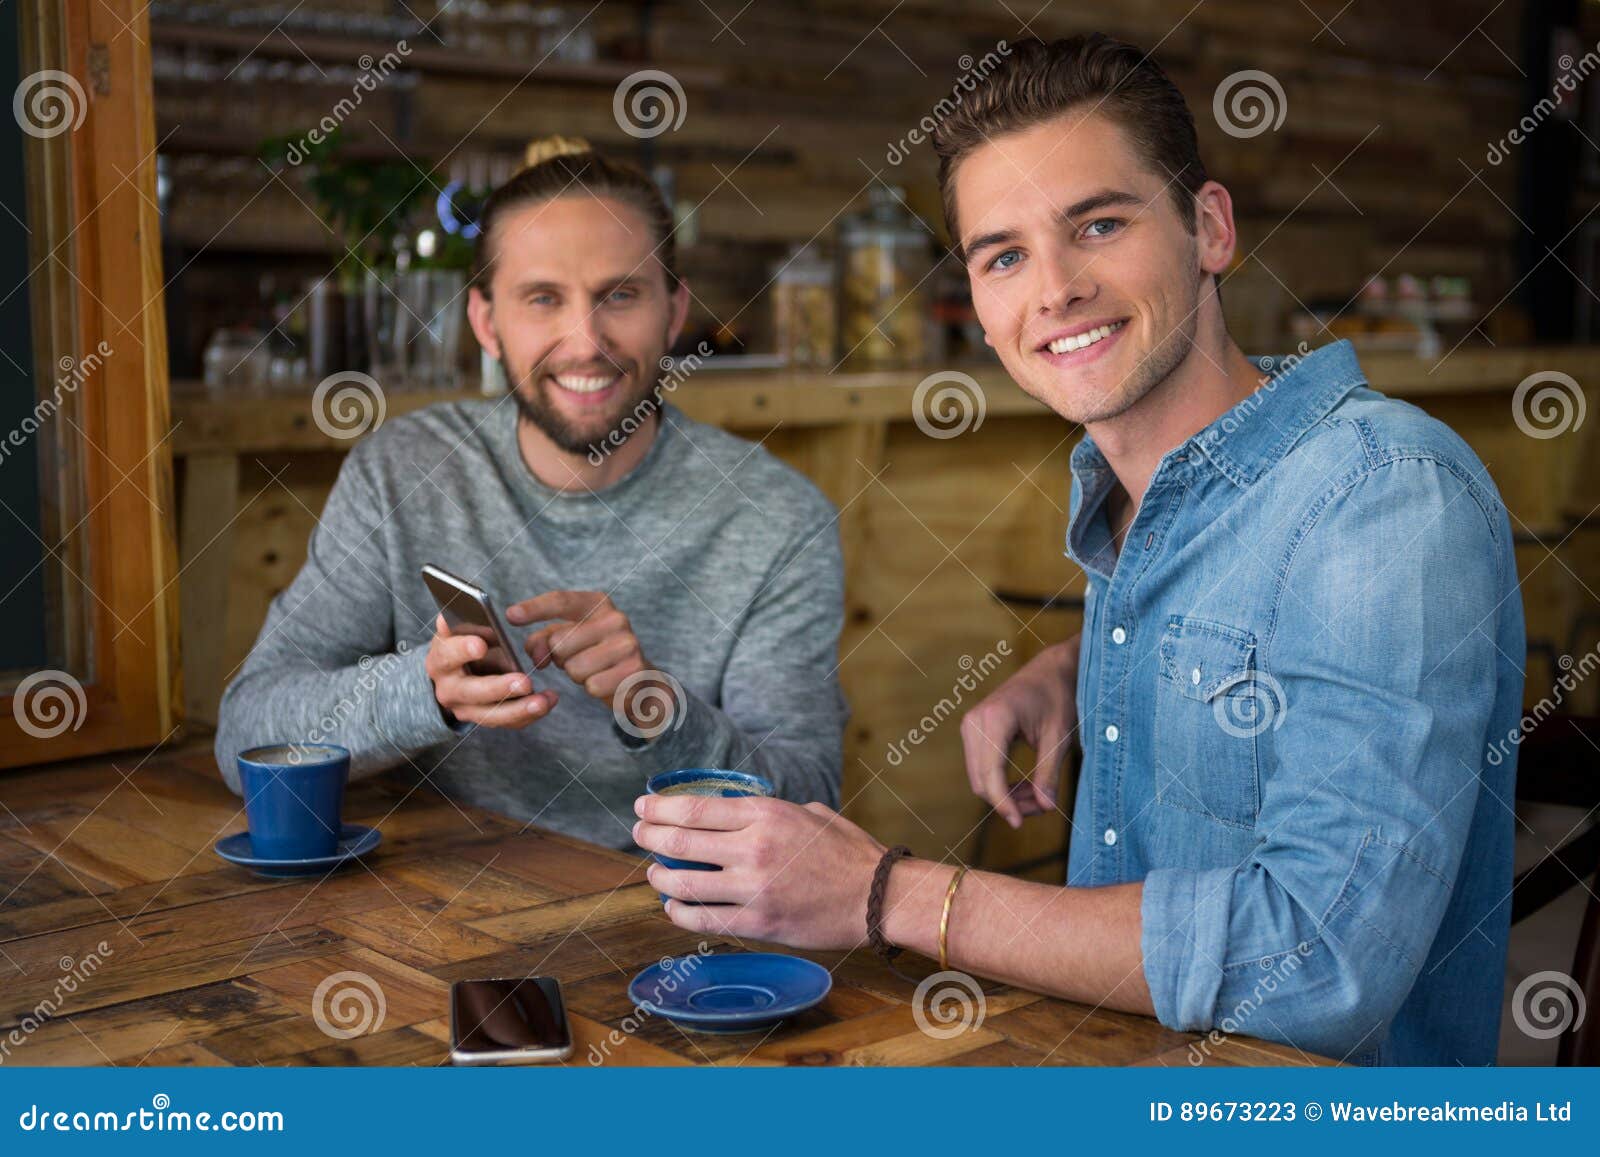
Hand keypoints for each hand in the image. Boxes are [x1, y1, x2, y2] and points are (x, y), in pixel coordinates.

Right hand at [426, 614, 557, 727]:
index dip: (462, 650)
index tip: (480, 645)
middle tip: (524, 681)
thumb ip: (461, 624)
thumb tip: (458, 614)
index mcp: (440, 661)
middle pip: (471, 692)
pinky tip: (548, 701)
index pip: (447, 655)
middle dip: (498, 688)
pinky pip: (507, 722)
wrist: (453, 675)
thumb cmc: (460, 644)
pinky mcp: (485, 718)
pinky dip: (529, 714)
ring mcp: (466, 709)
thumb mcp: (457, 631)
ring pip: (491, 715)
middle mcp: (448, 690)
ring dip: (520, 709)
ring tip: (544, 700)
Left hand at [507, 590, 659, 724]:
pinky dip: (593, 688)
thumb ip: (543, 639)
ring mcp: (628, 644)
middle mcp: (616, 619)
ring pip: (574, 667)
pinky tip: (606, 681)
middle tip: (574, 658)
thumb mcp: (569, 638)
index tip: (510, 616)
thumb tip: (534, 652)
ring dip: (576, 675)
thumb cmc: (596, 654)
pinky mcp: (633, 670)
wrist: (640, 679)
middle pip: (559, 642)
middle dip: (558, 657)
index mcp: (598, 603)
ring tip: (593, 669)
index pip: (561, 601)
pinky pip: (592, 685)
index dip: (534, 608)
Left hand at [632, 794, 884, 950]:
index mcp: (766, 814)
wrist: (877, 896)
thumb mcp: (809, 812)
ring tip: (654, 871)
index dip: (660, 809)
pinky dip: (680, 911)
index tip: (642, 808)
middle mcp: (753, 848)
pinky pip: (703, 918)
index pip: (695, 809)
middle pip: (680, 841)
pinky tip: (673, 905)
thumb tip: (739, 814)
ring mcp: (753, 888)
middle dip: (649, 836)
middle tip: (639, 833)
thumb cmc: (848, 852)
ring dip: (659, 875)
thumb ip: (770, 812)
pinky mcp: (758, 923)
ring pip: (684, 882)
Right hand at [959, 635, 1079, 827]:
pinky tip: (1026, 785)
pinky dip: (1001, 783)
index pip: (990, 773)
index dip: (1004, 803)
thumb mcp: (1060, 737)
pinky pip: (981, 768)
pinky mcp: (974, 732)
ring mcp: (971, 726)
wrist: (1053, 669)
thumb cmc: (1060, 696)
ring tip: (1038, 797)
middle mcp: (975, 722)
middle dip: (1008, 802)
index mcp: (996, 719)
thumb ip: (1049, 773)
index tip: (1019, 824)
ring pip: (979, 778)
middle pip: (980, 780)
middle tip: (1041, 808)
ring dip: (1005, 795)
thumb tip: (1045, 808)